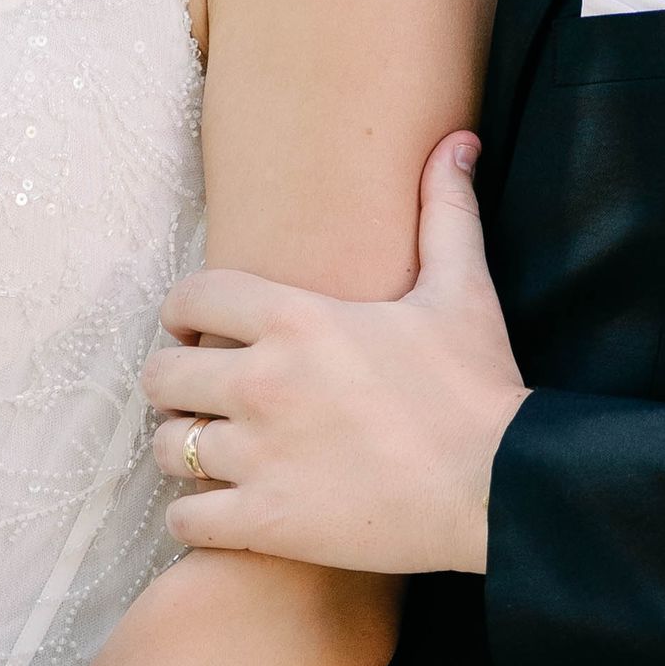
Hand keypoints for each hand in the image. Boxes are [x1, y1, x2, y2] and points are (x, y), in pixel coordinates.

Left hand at [144, 131, 526, 575]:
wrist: (504, 488)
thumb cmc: (480, 388)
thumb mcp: (463, 290)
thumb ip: (446, 211)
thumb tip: (456, 142)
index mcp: (295, 318)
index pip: (190, 297)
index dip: (184, 314)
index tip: (196, 332)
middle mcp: (263, 381)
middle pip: (160, 375)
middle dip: (174, 386)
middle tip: (201, 400)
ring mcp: (259, 456)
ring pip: (167, 449)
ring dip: (184, 452)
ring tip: (213, 457)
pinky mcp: (265, 523)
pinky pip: (186, 519)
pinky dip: (196, 518)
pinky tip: (223, 512)